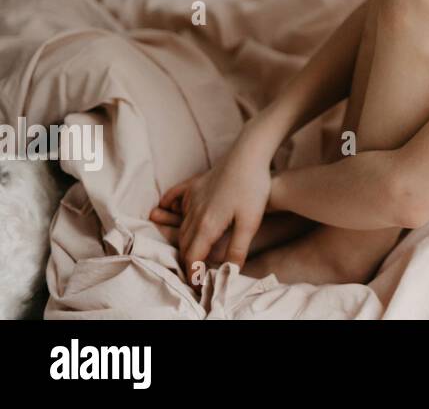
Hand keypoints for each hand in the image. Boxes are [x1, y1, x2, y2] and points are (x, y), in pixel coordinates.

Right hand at [150, 136, 272, 272]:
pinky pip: (173, 198)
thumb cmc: (253, 187)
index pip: (193, 257)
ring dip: (180, 240)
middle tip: (193, 272)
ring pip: (180, 225)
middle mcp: (194, 213)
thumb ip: (238, 249)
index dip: (193, 273)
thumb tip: (229, 272)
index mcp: (207, 226)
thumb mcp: (250, 222)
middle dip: (187, 260)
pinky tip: (165, 210)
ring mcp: (192, 197)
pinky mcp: (194, 185)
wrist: (249, 154)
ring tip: (186, 252)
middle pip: (184, 243)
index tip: (196, 285)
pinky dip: (167, 208)